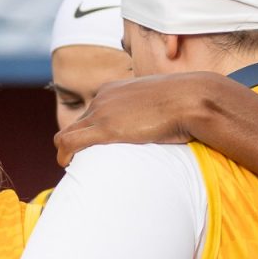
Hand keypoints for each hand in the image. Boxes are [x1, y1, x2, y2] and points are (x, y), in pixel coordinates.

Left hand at [54, 74, 217, 165]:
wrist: (193, 98)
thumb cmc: (187, 103)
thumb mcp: (165, 103)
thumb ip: (154, 111)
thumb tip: (163, 124)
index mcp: (115, 90)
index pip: (92, 111)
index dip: (91, 132)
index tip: (96, 149)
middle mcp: (103, 98)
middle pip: (78, 124)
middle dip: (78, 144)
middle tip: (85, 164)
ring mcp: (102, 112)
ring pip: (67, 134)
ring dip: (67, 153)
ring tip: (76, 169)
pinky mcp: (105, 128)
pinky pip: (69, 142)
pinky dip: (64, 156)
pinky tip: (69, 166)